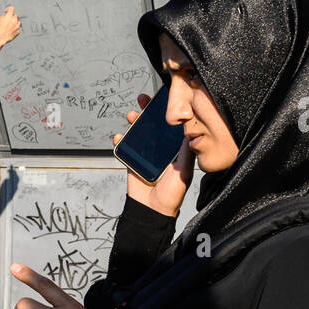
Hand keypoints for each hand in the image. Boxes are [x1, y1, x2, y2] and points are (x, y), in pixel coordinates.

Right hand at [0, 6, 20, 45]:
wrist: (0, 38)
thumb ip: (4, 17)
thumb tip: (6, 16)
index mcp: (9, 16)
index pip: (11, 8)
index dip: (8, 9)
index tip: (6, 11)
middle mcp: (14, 20)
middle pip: (15, 15)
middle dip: (12, 17)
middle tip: (8, 19)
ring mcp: (17, 26)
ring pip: (18, 22)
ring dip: (15, 22)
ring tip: (11, 25)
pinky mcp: (18, 31)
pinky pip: (18, 29)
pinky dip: (15, 29)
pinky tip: (11, 30)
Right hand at [113, 94, 193, 217]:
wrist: (153, 210)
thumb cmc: (172, 193)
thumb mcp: (184, 170)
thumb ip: (185, 151)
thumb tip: (189, 130)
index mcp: (173, 149)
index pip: (169, 125)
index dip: (165, 112)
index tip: (162, 99)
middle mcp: (159, 149)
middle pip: (151, 124)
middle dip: (145, 111)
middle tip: (142, 99)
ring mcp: (144, 154)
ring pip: (137, 132)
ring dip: (133, 122)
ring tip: (130, 115)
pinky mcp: (131, 162)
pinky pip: (124, 148)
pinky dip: (120, 140)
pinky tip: (120, 136)